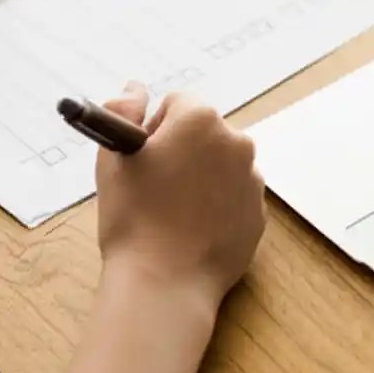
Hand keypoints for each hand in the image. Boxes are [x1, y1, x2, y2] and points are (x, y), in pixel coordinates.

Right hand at [96, 82, 266, 301]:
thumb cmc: (134, 219)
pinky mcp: (259, 213)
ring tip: (173, 213)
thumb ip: (122, 112)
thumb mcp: (113, 158)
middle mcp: (236, 142)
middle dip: (182, 150)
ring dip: (201, 177)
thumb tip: (134, 89)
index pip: (177, 103)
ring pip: (221, 165)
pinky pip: (234, 196)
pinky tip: (192, 229)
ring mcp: (253, 179)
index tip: (145, 157)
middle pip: (204, 132)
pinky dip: (217, 205)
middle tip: (156, 187)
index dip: (155, 128)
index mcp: (201, 120)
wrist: (165, 283)